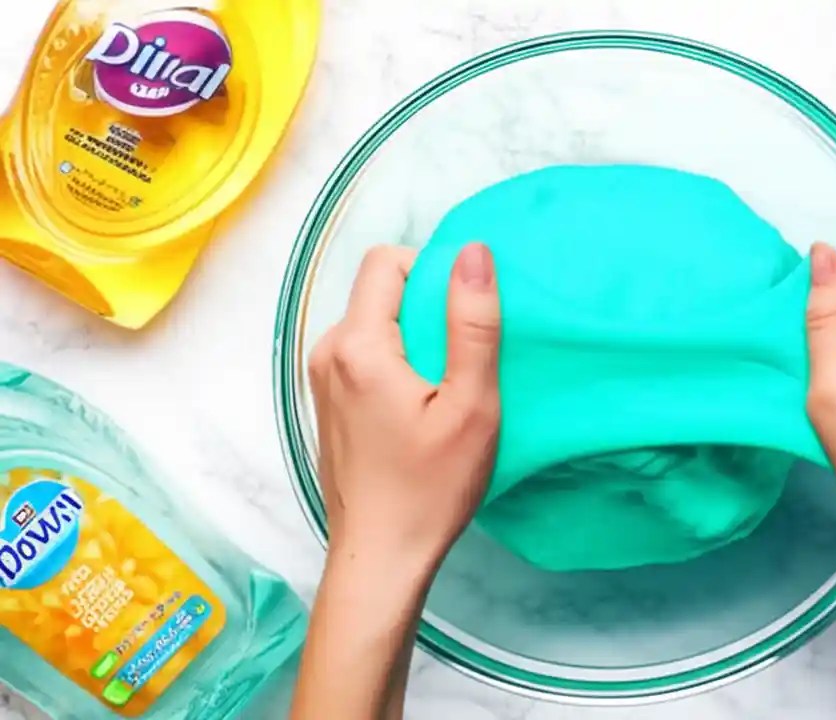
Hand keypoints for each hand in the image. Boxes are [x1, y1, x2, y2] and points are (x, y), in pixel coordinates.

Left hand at [308, 243, 501, 565]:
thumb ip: (472, 324)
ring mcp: (321, 379)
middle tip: (465, 356)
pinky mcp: (327, 402)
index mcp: (358, 345)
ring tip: (447, 385)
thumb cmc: (431, 487)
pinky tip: (422, 407)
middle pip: (379, 291)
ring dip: (413, 337)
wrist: (381, 557)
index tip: (466, 318)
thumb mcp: (471, 404)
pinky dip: (396, 362)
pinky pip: (364, 354)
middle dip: (426, 308)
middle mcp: (327, 352)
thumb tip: (473, 252)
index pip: (388, 261)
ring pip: (373, 322)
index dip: (433, 272)